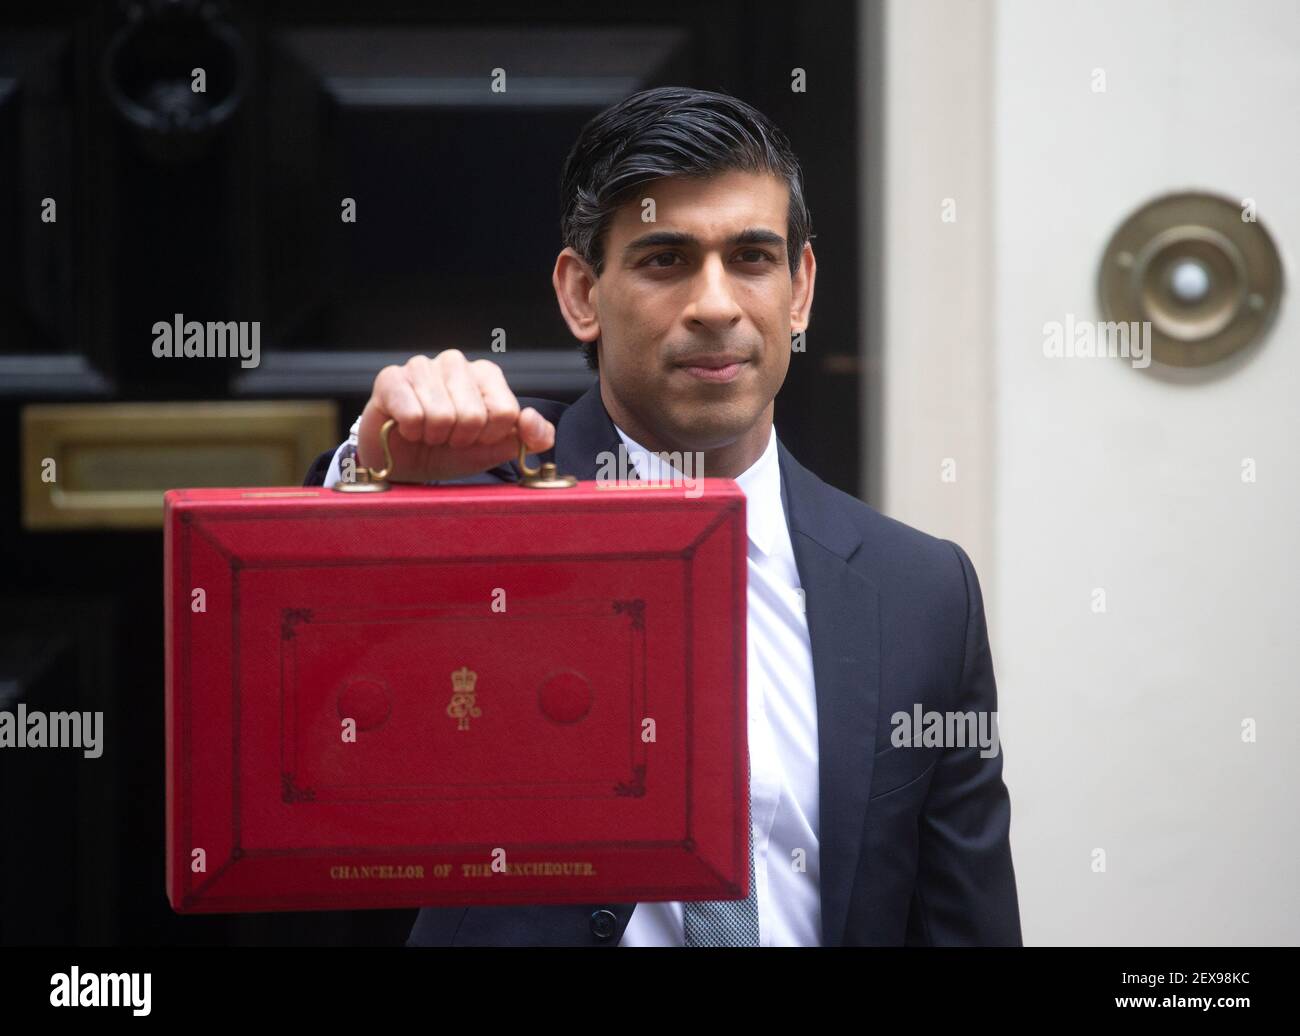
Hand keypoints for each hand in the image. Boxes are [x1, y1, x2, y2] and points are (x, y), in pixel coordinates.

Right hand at [356, 351, 554, 481]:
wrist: (405, 463)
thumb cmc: (452, 451)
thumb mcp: (498, 449)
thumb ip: (532, 437)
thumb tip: (530, 418)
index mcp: (487, 375)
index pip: (506, 413)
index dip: (489, 437)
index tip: (476, 438)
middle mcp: (456, 363)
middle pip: (473, 415)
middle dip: (460, 438)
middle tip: (447, 437)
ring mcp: (422, 366)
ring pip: (442, 416)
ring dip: (434, 436)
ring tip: (427, 432)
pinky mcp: (391, 378)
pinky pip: (412, 414)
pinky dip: (411, 432)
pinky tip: (406, 427)